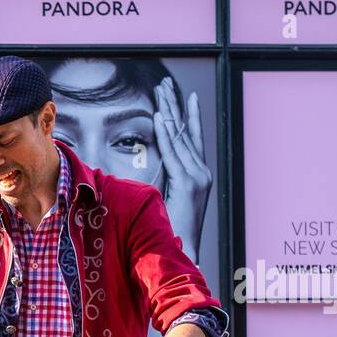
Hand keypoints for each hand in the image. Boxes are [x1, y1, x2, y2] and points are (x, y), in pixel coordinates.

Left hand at [153, 77, 210, 263]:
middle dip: (176, 106)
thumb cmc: (167, 231)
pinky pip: (175, 152)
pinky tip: (160, 117)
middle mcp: (200, 172)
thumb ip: (156, 181)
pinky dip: (167, 134)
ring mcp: (198, 176)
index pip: (188, 138)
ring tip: (162, 91)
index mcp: (195, 175)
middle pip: (186, 131)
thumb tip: (136, 171)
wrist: (182, 252)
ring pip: (181, 137)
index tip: (174, 97)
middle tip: (166, 84)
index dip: (182, 116)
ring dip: (170, 112)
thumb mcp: (161, 200)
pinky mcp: (190, 183)